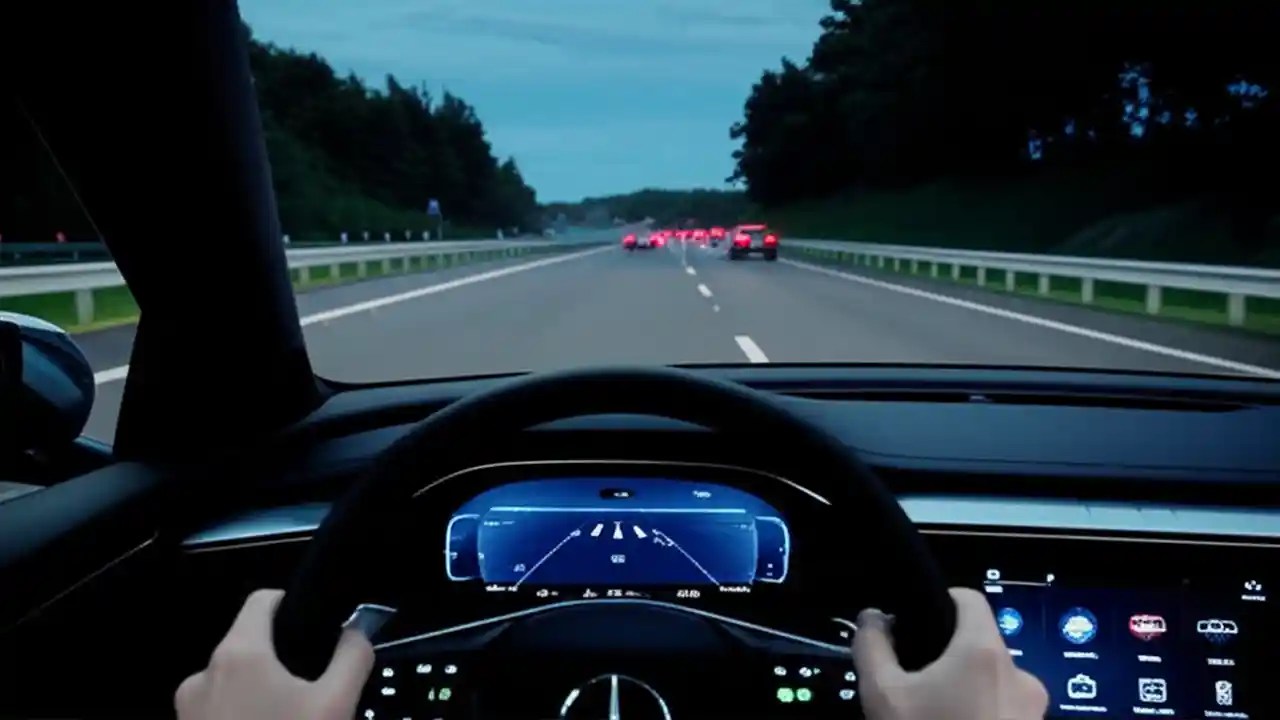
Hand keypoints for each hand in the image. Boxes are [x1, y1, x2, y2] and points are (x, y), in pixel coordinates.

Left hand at [176, 589, 374, 719]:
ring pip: (235, 681)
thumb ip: (353, 657)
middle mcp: (203, 673)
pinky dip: (245, 714)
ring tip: (292, 719)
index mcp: (238, 653)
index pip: (262, 600)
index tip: (317, 628)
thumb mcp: (336, 705)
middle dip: (282, 661)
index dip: (292, 604)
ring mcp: (189, 708)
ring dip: (263, 693)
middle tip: (313, 691)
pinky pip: (221, 709)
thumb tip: (355, 632)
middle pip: (250, 644)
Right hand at [853, 587, 1047, 719]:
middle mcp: (1020, 674)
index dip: (939, 602)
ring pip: (991, 682)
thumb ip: (872, 646)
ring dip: (964, 691)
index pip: (969, 598)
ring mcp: (1034, 710)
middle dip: (946, 660)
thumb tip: (874, 618)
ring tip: (933, 717)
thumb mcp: (883, 695)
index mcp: (984, 651)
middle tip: (914, 687)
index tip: (914, 625)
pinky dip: (981, 715)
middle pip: (979, 645)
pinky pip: (1004, 711)